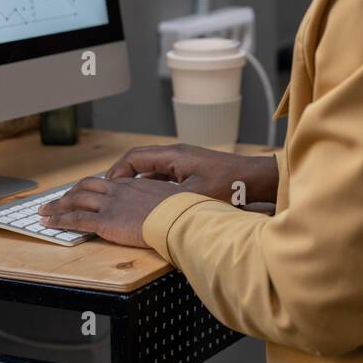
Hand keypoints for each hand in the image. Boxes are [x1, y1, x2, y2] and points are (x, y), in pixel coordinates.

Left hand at [38, 176, 182, 247]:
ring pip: (76, 200)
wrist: (179, 217)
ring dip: (58, 206)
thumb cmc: (181, 211)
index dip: (90, 188)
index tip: (83, 193)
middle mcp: (118, 190)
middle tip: (55, 201)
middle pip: (85, 187)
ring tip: (44, 212)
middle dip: (68, 194)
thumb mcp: (171, 200)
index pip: (105, 183)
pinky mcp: (105, 221)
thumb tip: (162, 207)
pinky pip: (76, 219)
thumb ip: (160, 201)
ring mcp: (110, 204)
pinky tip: (49, 223)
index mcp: (133, 185)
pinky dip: (60, 220)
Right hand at [104, 144, 277, 204]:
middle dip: (122, 174)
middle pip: (139, 159)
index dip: (117, 171)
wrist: (255, 178)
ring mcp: (183, 161)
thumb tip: (144, 208)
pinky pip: (163, 173)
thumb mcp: (196, 196)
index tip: (107, 187)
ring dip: (136, 179)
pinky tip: (148, 199)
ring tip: (124, 197)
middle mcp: (176, 154)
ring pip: (151, 167)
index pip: (134, 157)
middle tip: (109, 192)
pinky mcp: (191, 169)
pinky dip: (150, 183)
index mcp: (173, 156)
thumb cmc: (230, 185)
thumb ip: (169, 199)